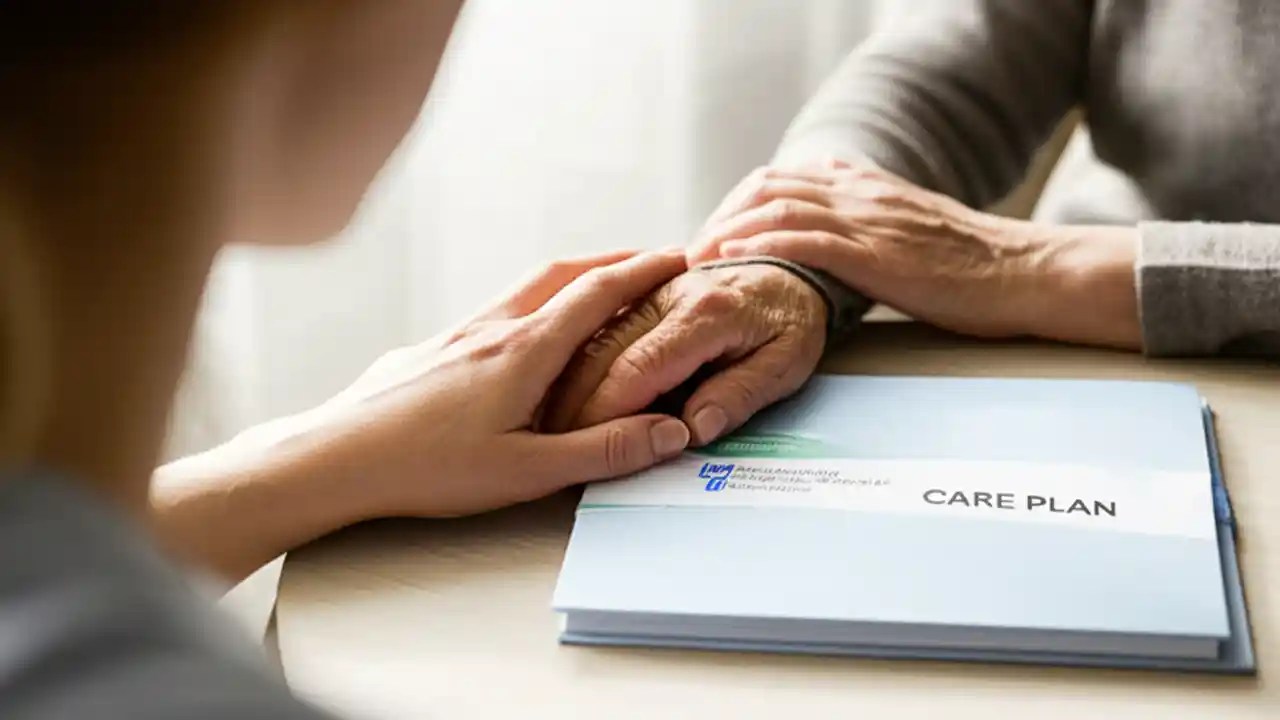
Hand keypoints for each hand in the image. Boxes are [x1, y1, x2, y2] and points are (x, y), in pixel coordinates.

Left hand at [297, 250, 692, 517]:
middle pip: (562, 272)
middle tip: (646, 260)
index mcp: (525, 351)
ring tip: (595, 288)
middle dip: (611, 261)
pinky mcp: (432, 348)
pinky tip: (525, 332)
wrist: (335, 456)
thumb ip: (602, 450)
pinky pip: (495, 309)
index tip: (677, 258)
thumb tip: (669, 432)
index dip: (643, 270)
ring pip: (525, 287)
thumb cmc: (427, 468)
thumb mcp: (527, 471)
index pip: (598, 292)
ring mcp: (458, 333)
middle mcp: (493, 328)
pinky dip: (531, 302)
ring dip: (569, 278)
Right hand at [543, 263, 826, 445]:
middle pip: (602, 350)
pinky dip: (576, 358)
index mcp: (706, 314)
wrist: (795, 268)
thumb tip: (694, 430)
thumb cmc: (793, 321)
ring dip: (565, 378)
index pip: (640, 367)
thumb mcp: (786, 364)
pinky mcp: (643, 295)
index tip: (581, 442)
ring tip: (544, 419)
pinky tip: (561, 387)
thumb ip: (740, 395)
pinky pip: (600, 326)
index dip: (606, 410)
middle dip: (571, 398)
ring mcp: (652, 291)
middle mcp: (670, 295)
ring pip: (592, 335)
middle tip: (549, 441)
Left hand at [687, 162, 1139, 347]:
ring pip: (781, 208)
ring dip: (732, 229)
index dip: (740, 201)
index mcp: (868, 186)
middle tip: (696, 245)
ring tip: (700, 252)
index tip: (714, 229)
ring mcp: (869, 222)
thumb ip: (870, 209)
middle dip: (724, 213)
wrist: (1024, 271)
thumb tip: (832, 200)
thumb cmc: (972, 261)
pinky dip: (765, 245)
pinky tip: (736, 257)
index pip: (785, 178)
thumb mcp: (913, 222)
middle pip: (771, 187)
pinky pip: (809, 241)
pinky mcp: (878, 256)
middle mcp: (862, 194)